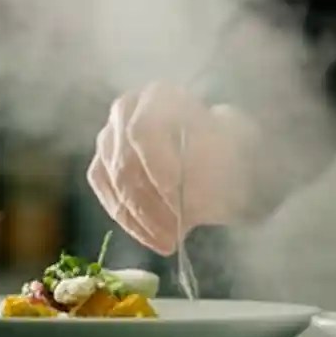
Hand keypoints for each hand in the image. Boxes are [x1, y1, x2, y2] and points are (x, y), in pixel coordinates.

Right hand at [86, 82, 257, 254]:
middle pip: (125, 160)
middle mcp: (127, 110)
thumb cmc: (228, 150)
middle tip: (175, 233)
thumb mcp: (234, 151)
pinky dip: (129, 221)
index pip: (145, 130)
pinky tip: (154, 238)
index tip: (177, 199)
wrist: (220, 161)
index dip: (158, 167)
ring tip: (171, 241)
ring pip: (113, 180)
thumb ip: (209, 164)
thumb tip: (181, 197)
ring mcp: (109, 138)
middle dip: (150, 204)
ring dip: (142, 217)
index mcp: (161, 96)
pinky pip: (106, 195)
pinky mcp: (101, 165)